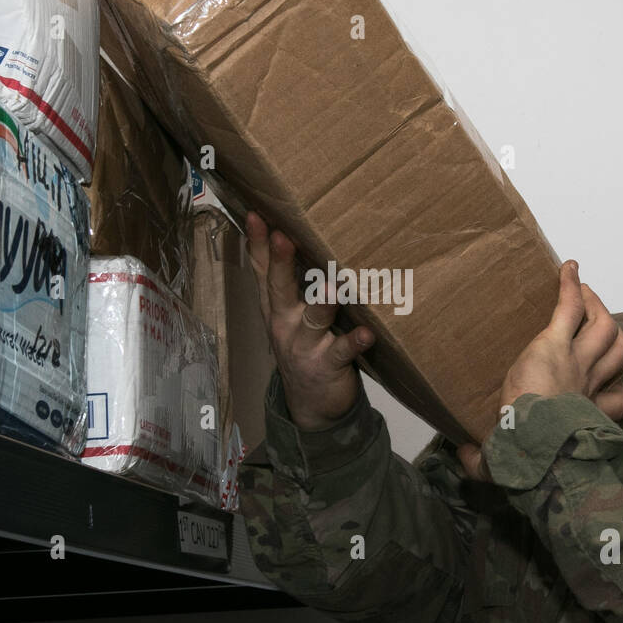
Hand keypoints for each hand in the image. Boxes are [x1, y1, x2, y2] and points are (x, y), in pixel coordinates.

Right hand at [246, 211, 373, 430]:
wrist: (311, 407)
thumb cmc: (306, 348)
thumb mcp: (289, 316)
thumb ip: (289, 283)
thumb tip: (292, 237)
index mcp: (275, 308)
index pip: (262, 271)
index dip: (257, 244)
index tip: (255, 215)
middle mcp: (285, 324)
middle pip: (280, 289)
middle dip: (281, 263)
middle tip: (284, 236)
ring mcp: (305, 346)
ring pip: (313, 318)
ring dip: (323, 302)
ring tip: (334, 286)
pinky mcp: (328, 365)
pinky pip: (342, 351)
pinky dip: (354, 341)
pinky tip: (367, 333)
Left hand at [458, 260, 622, 481]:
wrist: (527, 442)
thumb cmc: (524, 458)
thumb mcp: (503, 465)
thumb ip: (485, 461)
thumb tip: (464, 457)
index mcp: (584, 416)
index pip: (618, 401)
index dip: (616, 392)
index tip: (603, 386)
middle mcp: (587, 386)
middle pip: (619, 352)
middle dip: (612, 337)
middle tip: (596, 323)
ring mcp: (575, 362)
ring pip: (605, 327)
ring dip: (597, 308)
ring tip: (585, 294)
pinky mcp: (554, 344)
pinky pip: (570, 309)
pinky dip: (571, 287)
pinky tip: (568, 269)